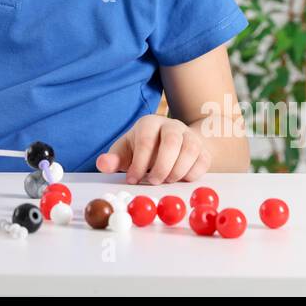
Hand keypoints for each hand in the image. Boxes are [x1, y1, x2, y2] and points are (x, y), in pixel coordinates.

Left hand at [96, 115, 211, 183]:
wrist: (172, 145)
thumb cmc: (144, 150)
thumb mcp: (126, 152)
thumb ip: (113, 159)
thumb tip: (103, 165)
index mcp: (150, 123)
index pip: (146, 140)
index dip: (139, 163)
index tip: (133, 180)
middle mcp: (172, 126)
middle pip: (172, 141)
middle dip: (162, 166)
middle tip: (153, 182)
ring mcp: (190, 136)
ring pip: (190, 150)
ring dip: (177, 171)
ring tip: (166, 181)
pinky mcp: (203, 149)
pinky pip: (202, 161)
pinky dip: (191, 174)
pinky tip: (180, 179)